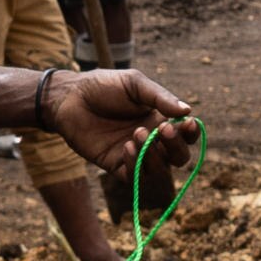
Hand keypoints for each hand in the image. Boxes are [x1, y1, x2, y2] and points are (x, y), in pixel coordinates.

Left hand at [39, 68, 190, 177]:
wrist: (70, 98)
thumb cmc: (103, 86)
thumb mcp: (134, 84)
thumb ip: (160, 97)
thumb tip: (188, 110)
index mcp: (160, 119)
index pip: (186, 135)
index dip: (191, 134)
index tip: (187, 123)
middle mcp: (152, 140)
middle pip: (178, 157)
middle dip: (176, 147)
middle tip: (162, 130)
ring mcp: (135, 155)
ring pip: (159, 171)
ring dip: (155, 156)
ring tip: (137, 133)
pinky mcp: (115, 165)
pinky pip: (134, 176)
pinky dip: (135, 164)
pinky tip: (126, 146)